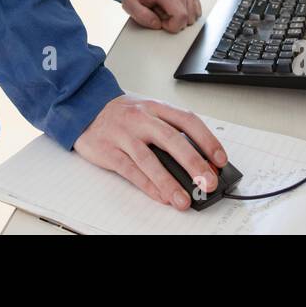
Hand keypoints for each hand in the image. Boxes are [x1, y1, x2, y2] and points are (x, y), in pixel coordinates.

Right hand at [74, 96, 227, 209]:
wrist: (85, 107)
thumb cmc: (122, 114)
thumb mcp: (148, 112)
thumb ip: (170, 131)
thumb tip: (198, 160)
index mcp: (155, 106)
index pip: (187, 120)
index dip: (207, 140)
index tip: (220, 159)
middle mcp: (141, 118)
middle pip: (172, 140)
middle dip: (193, 163)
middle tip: (208, 183)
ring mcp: (124, 134)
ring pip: (150, 159)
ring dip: (169, 182)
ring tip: (184, 200)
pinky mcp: (108, 151)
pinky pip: (131, 170)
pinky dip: (147, 185)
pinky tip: (160, 195)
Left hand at [122, 0, 200, 32]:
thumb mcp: (130, 4)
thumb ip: (141, 16)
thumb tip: (157, 24)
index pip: (181, 17)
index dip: (171, 26)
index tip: (161, 22)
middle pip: (188, 19)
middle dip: (175, 22)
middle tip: (162, 14)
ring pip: (193, 16)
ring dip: (181, 18)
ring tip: (168, 10)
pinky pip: (197, 11)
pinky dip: (187, 14)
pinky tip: (176, 8)